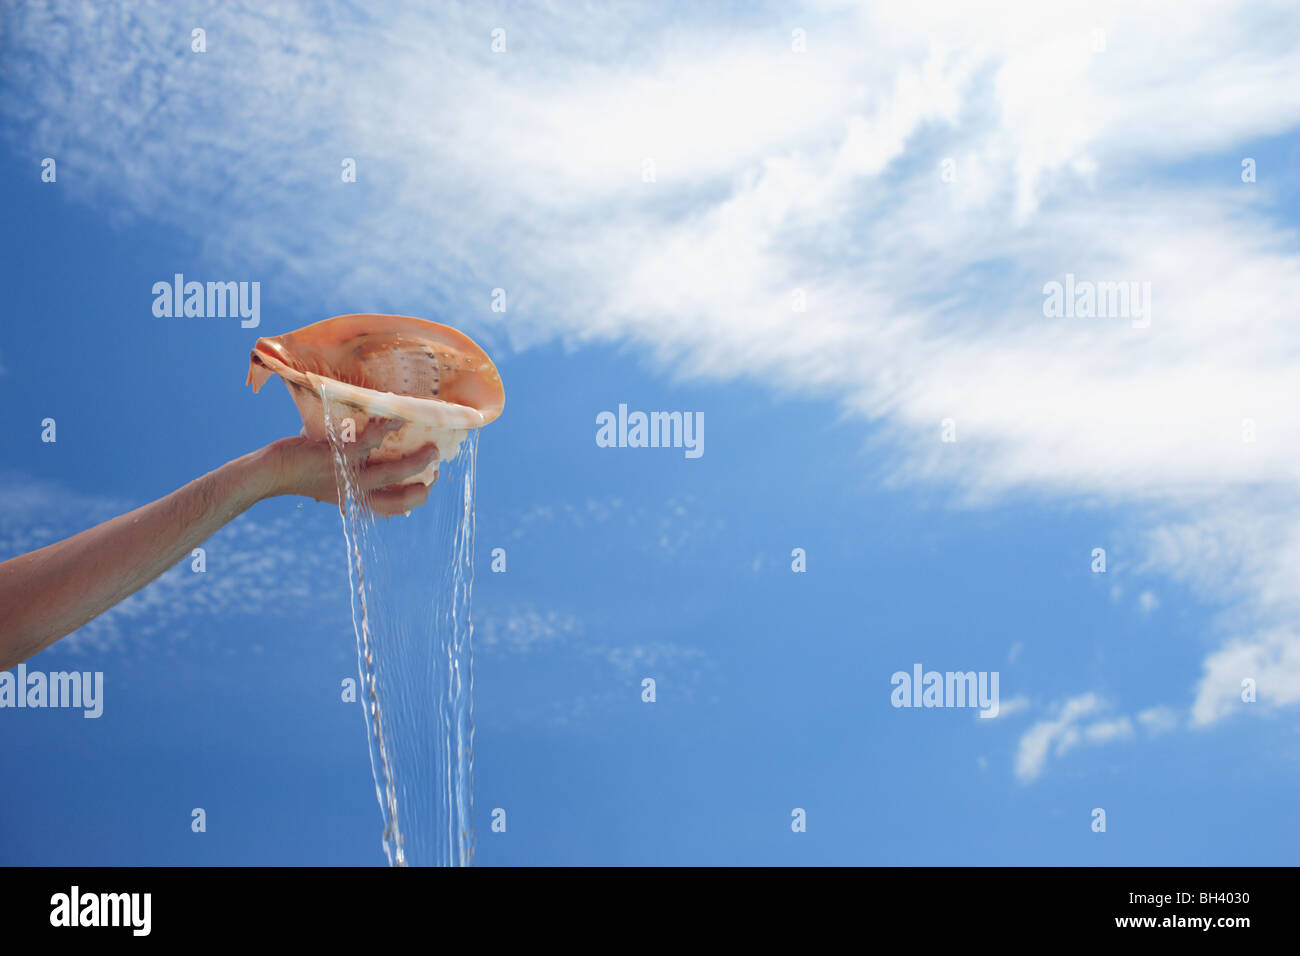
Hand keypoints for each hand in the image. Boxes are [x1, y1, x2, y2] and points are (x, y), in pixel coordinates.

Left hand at [261, 419, 438, 516]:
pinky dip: (386, 430)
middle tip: (437, 465)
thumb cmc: (301, 470)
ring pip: (392, 472)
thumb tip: (371, 456)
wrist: (273, 471)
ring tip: (432, 447)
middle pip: (401, 496)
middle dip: (424, 483)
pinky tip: (396, 419)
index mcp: (356, 500)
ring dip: (416, 461)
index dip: (414, 499)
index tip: (428, 484)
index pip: (393, 508)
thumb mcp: (330, 482)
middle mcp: (356, 493)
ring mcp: (349, 476)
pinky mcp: (339, 456)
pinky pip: (370, 443)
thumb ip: (350, 476)